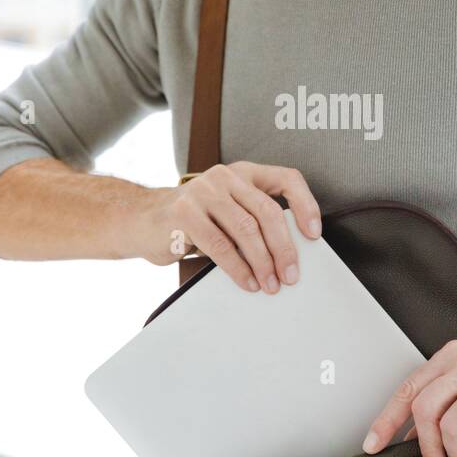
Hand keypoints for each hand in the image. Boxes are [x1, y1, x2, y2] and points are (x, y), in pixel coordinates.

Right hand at [138, 162, 321, 292]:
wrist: (141, 221)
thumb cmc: (192, 221)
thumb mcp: (227, 212)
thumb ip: (253, 220)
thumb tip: (289, 255)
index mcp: (243, 172)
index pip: (287, 179)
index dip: (306, 205)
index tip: (314, 235)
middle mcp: (225, 176)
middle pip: (268, 212)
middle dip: (284, 248)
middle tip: (291, 275)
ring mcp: (203, 191)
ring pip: (246, 230)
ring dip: (263, 263)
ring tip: (270, 284)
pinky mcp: (184, 212)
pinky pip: (220, 246)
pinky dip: (238, 269)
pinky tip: (247, 282)